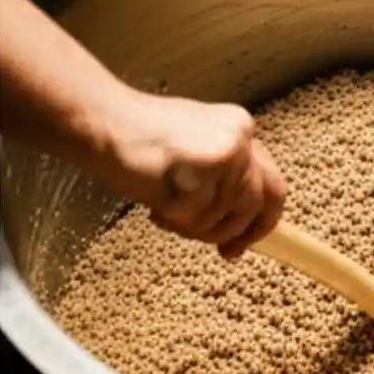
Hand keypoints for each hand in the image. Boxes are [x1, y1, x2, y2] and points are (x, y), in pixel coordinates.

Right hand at [83, 91, 287, 259]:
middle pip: (256, 204)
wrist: (102, 121)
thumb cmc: (134, 137)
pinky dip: (176, 221)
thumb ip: (218, 177)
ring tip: (163, 210)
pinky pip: (200, 217)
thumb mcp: (189, 150)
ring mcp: (227, 150)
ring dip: (193, 226)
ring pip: (224, 217)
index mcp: (239, 127)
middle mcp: (240, 136)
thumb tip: (234, 220)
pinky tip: (154, 205)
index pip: (270, 183)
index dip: (261, 221)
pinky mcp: (208, 166)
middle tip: (227, 252)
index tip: (243, 243)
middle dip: (239, 233)